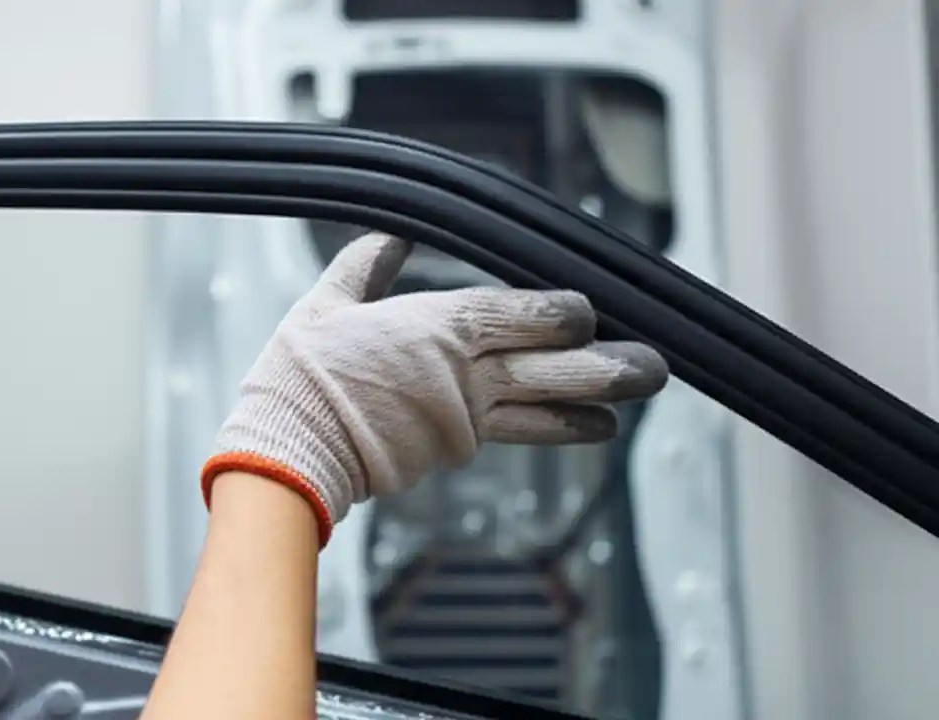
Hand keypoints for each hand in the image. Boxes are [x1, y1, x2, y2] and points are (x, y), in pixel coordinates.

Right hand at [201, 233, 668, 545]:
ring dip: (590, 404)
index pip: (513, 315)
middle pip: (546, 366)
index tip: (588, 311)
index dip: (558, 313)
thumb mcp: (324, 305)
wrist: (289, 451)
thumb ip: (365, 267)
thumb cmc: (302, 376)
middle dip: (603, 366)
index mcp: (432, 329)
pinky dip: (552, 427)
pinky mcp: (450, 452)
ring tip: (630, 405)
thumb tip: (390, 236)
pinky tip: (583, 425)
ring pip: (541, 408)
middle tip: (651, 368)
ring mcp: (459, 419)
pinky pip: (512, 433)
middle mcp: (459, 376)